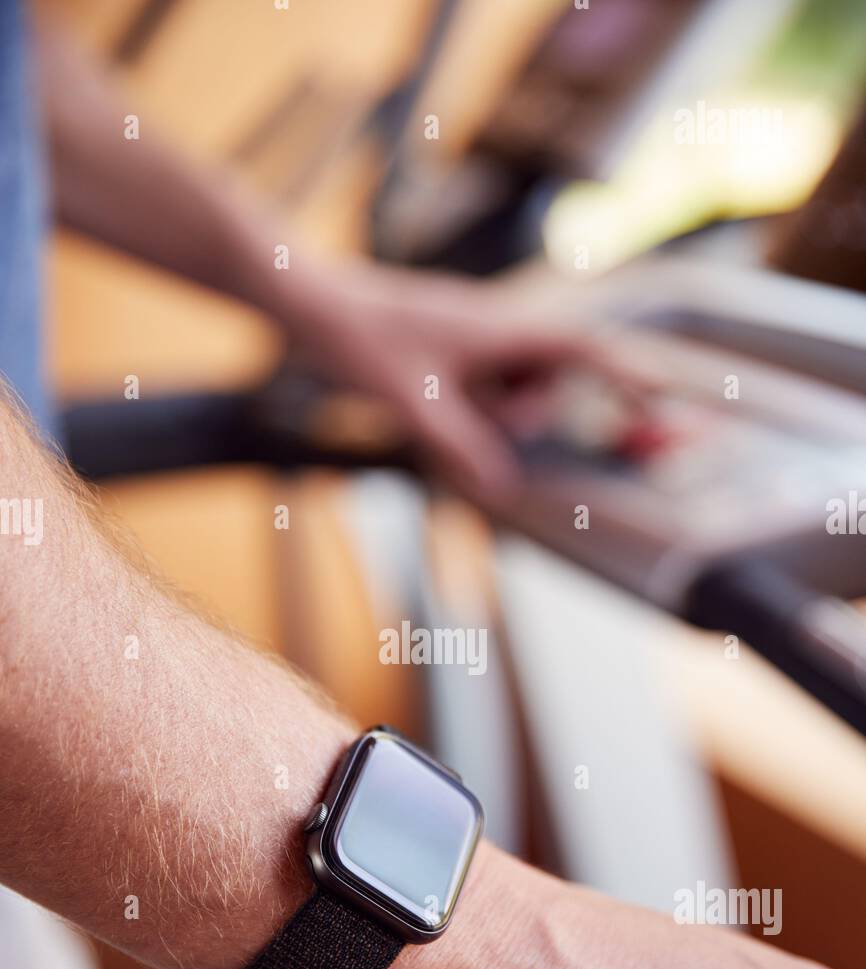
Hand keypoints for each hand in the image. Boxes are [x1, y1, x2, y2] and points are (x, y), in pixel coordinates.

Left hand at [282, 261, 655, 499]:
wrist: (309, 303)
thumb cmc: (360, 338)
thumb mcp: (411, 401)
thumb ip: (460, 445)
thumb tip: (501, 487)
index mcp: (500, 328)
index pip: (582, 347)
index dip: (626, 371)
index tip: (663, 395)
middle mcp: (495, 328)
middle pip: (547, 379)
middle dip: (524, 412)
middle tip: (465, 416)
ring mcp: (472, 340)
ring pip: (514, 388)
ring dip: (492, 413)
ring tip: (433, 405)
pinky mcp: (450, 351)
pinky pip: (483, 388)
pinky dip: (471, 408)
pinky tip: (429, 405)